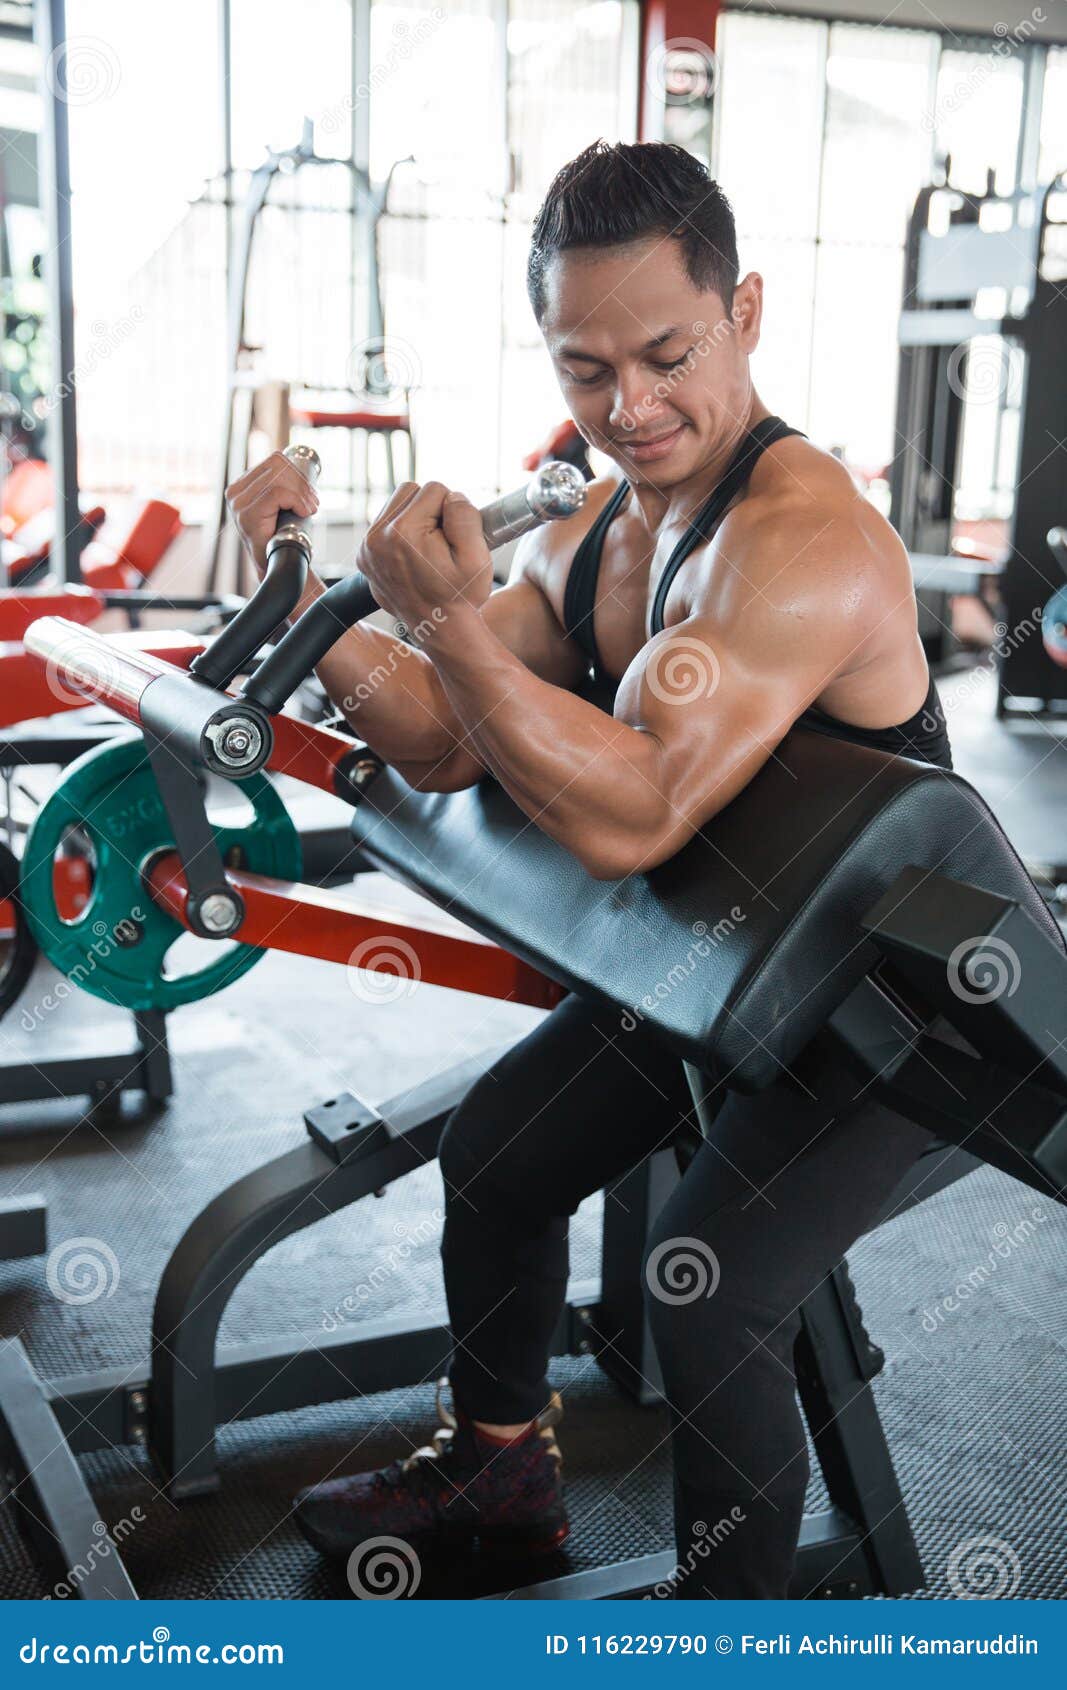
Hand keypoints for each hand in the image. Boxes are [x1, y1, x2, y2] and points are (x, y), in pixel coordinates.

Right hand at [226, 450, 319, 575]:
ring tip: (310, 508)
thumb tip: (294, 461)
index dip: (298, 472)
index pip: (275, 461)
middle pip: (278, 466)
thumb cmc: (281, 536)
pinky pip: (279, 494)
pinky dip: (297, 501)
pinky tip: (305, 512)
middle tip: (313, 502)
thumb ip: (281, 483)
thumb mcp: (280, 504)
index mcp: (241, 486)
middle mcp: (235, 493)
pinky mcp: (247, 515)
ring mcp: (238, 504)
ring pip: (280, 479)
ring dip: (302, 494)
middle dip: (302, 482)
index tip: (309, 493)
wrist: (277, 567)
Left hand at [359, 481, 491, 639]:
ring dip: (417, 518)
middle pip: (410, 491)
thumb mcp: (477, 557)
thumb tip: (451, 497)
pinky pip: (386, 525)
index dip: (452, 511)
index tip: (453, 539)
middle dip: (431, 510)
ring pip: (397, 505)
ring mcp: (367, 548)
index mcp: (403, 534)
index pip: (433, 489)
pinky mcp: (365, 556)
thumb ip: (465, 517)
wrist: (440, 629)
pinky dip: (404, 533)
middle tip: (443, 541)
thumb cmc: (460, 597)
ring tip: (429, 548)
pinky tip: (416, 556)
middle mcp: (377, 538)